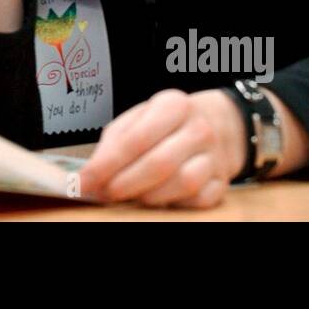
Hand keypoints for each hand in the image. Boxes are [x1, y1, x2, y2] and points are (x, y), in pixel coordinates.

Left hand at [77, 88, 245, 208]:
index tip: (85, 181)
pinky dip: (176, 203)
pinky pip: (199, 199)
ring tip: (131, 195)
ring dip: (150, 196)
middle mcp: (198, 129)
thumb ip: (113, 143)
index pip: (135, 139)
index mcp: (173, 105)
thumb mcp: (139, 119)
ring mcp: (214, 156)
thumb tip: (90, 174)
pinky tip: (160, 197)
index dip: (107, 164)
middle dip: (125, 183)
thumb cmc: (168, 123)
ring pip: (182, 183)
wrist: (217, 123)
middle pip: (159, 163)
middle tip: (106, 193)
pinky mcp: (222, 181)